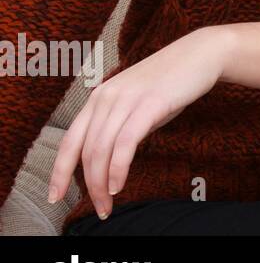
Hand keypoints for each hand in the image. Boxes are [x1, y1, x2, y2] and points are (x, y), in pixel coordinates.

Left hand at [47, 26, 229, 218]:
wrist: (201, 54)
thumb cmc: (172, 81)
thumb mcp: (137, 103)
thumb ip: (120, 125)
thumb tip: (112, 158)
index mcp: (99, 98)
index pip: (69, 141)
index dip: (58, 172)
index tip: (55, 196)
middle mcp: (106, 97)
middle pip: (86, 151)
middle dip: (88, 186)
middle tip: (99, 208)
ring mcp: (126, 100)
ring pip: (102, 150)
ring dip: (102, 183)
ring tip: (108, 203)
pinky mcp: (149, 104)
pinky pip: (125, 143)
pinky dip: (118, 168)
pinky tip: (119, 184)